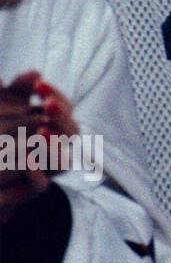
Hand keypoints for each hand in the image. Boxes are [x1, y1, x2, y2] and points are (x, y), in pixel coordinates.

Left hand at [0, 72, 77, 225]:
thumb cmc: (1, 133)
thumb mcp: (6, 106)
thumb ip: (19, 89)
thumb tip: (34, 72)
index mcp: (52, 125)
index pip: (65, 108)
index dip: (55, 96)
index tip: (39, 84)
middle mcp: (54, 148)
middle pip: (72, 132)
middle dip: (61, 117)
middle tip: (47, 104)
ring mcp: (44, 170)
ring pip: (63, 161)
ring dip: (55, 147)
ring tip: (41, 131)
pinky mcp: (28, 190)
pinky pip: (40, 184)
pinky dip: (35, 173)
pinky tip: (26, 159)